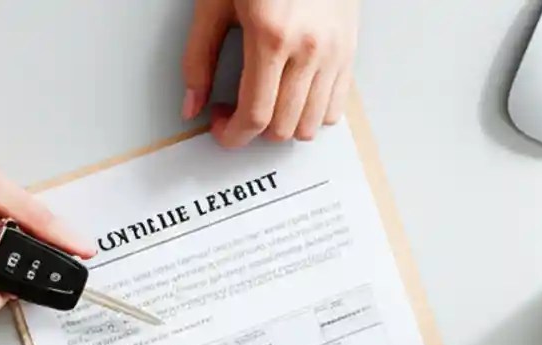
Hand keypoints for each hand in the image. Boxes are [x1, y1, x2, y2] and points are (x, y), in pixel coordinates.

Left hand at [182, 0, 360, 146]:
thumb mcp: (215, 4)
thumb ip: (198, 58)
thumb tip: (191, 104)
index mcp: (271, 35)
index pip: (255, 115)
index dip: (233, 135)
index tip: (221, 130)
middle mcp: (308, 47)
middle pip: (282, 126)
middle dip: (252, 131)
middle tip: (234, 111)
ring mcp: (334, 50)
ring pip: (311, 124)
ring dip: (283, 127)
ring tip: (265, 104)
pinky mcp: (349, 49)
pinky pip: (336, 107)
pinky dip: (312, 114)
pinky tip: (292, 97)